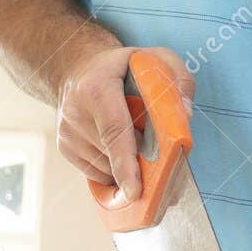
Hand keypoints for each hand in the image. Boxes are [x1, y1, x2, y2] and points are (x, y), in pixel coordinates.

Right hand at [56, 45, 194, 201]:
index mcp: (98, 89)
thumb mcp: (155, 60)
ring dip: (127, 166)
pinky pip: (97, 173)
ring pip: (106, 169)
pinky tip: (121, 150)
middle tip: (158, 157)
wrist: (78, 70)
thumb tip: (185, 115)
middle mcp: (76, 113)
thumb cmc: (124, 68)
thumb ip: (178, 79)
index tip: (135, 191)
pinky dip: (114, 170)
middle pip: (113, 155)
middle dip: (139, 165)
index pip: (114, 132)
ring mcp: (67, 133)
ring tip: (135, 141)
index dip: (125, 163)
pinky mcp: (66, 148)